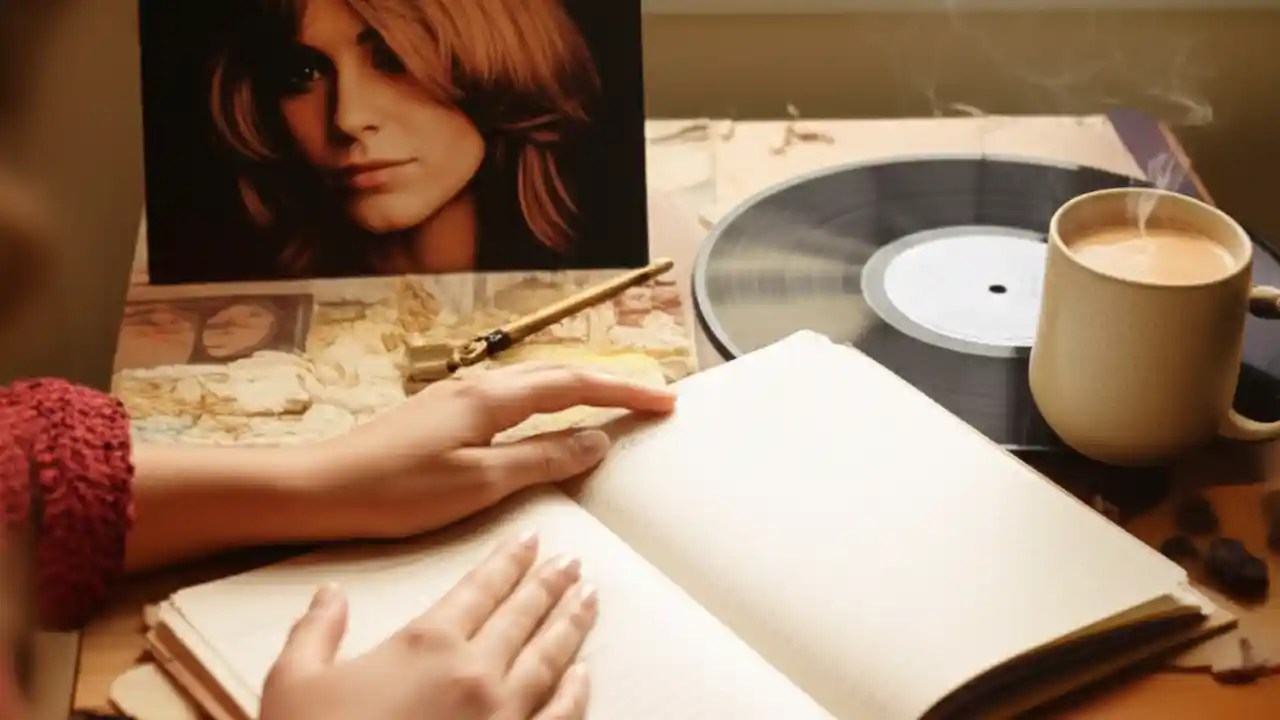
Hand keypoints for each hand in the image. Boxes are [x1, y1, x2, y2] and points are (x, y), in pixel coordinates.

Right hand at [259, 532, 595, 719]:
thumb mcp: (294, 682)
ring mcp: (502, 715)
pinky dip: (576, 693)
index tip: (531, 539)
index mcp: (425, 644)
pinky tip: (584, 674)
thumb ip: (316, 631)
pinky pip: (558, 718)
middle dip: (549, 583)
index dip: (507, 561)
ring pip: (549, 658)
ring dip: (571, 624)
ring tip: (590, 598)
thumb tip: (329, 592)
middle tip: (573, 560)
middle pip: (523, 614)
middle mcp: (473, 672)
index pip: (478, 589)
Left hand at [312, 362, 675, 539]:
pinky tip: (551, 416)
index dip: (625, 389)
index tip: (666, 399)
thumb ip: (542, 459)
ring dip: (580, 387)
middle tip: (654, 397)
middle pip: (559, 372)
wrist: (319, 488)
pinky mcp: (444, 411)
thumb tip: (596, 440)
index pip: (575, 384)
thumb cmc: (395, 492)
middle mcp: (478, 384)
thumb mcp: (478, 483)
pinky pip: (514, 395)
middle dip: (611, 381)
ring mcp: (458, 394)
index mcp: (491, 397)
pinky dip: (549, 400)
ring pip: (536, 381)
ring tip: (615, 400)